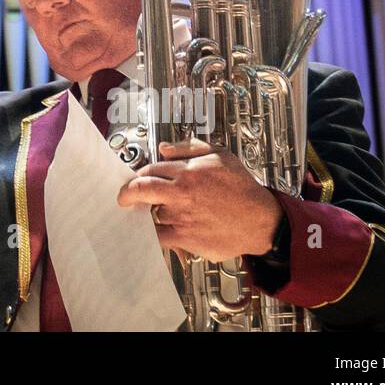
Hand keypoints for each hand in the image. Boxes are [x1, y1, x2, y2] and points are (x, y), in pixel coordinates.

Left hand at [115, 138, 283, 260]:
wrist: (261, 221)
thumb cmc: (242, 188)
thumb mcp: (220, 155)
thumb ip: (190, 147)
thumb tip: (164, 148)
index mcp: (188, 171)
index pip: (150, 169)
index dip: (140, 174)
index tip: (136, 179)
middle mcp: (182, 193)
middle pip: (141, 188)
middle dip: (127, 192)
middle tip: (123, 197)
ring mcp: (182, 216)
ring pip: (151, 213)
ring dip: (148, 213)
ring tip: (151, 214)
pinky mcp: (186, 238)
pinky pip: (159, 237)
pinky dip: (152, 235)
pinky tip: (151, 232)